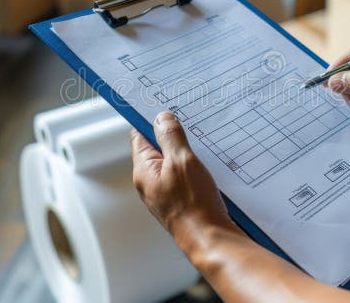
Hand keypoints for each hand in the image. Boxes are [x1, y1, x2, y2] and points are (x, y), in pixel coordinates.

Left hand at [130, 112, 236, 243]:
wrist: (211, 239)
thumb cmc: (193, 205)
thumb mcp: (182, 161)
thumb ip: (170, 137)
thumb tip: (162, 118)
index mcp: (143, 171)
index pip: (139, 137)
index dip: (151, 121)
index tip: (166, 110)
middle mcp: (151, 183)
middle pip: (157, 149)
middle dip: (173, 136)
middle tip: (190, 126)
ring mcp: (166, 193)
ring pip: (173, 163)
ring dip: (187, 153)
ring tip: (202, 147)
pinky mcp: (182, 201)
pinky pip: (185, 177)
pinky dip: (195, 169)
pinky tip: (209, 167)